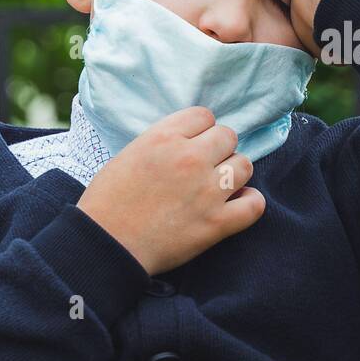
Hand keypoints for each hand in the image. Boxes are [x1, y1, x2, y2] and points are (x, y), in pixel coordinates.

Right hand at [76, 106, 264, 274]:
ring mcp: (207, 191)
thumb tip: (184, 144)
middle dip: (217, 150)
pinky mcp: (216, 223)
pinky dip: (249, 203)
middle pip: (228, 136)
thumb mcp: (127, 156)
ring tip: (217, 188)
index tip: (191, 145)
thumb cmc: (106, 203)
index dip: (199, 131)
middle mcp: (190, 158)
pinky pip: (255, 204)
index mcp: (163, 138)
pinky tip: (235, 206)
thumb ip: (160, 144)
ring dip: (233, 174)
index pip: (204, 116)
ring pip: (244, 166)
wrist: (104, 244)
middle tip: (203, 169)